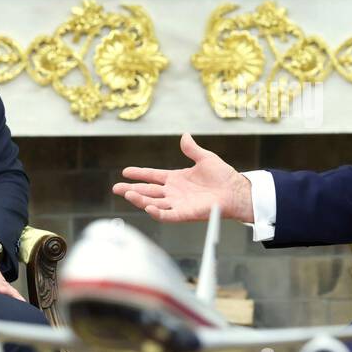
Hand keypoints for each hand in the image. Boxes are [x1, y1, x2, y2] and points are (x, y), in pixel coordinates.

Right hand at [113, 132, 253, 223]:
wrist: (235, 191)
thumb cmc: (223, 176)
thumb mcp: (205, 158)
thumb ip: (192, 149)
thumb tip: (185, 136)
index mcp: (176, 179)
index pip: (152, 176)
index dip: (139, 173)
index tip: (125, 171)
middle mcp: (174, 192)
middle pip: (148, 191)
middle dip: (131, 189)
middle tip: (116, 188)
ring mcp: (178, 203)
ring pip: (153, 203)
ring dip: (140, 199)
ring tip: (127, 194)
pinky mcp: (185, 213)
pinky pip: (168, 215)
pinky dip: (157, 212)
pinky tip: (148, 207)